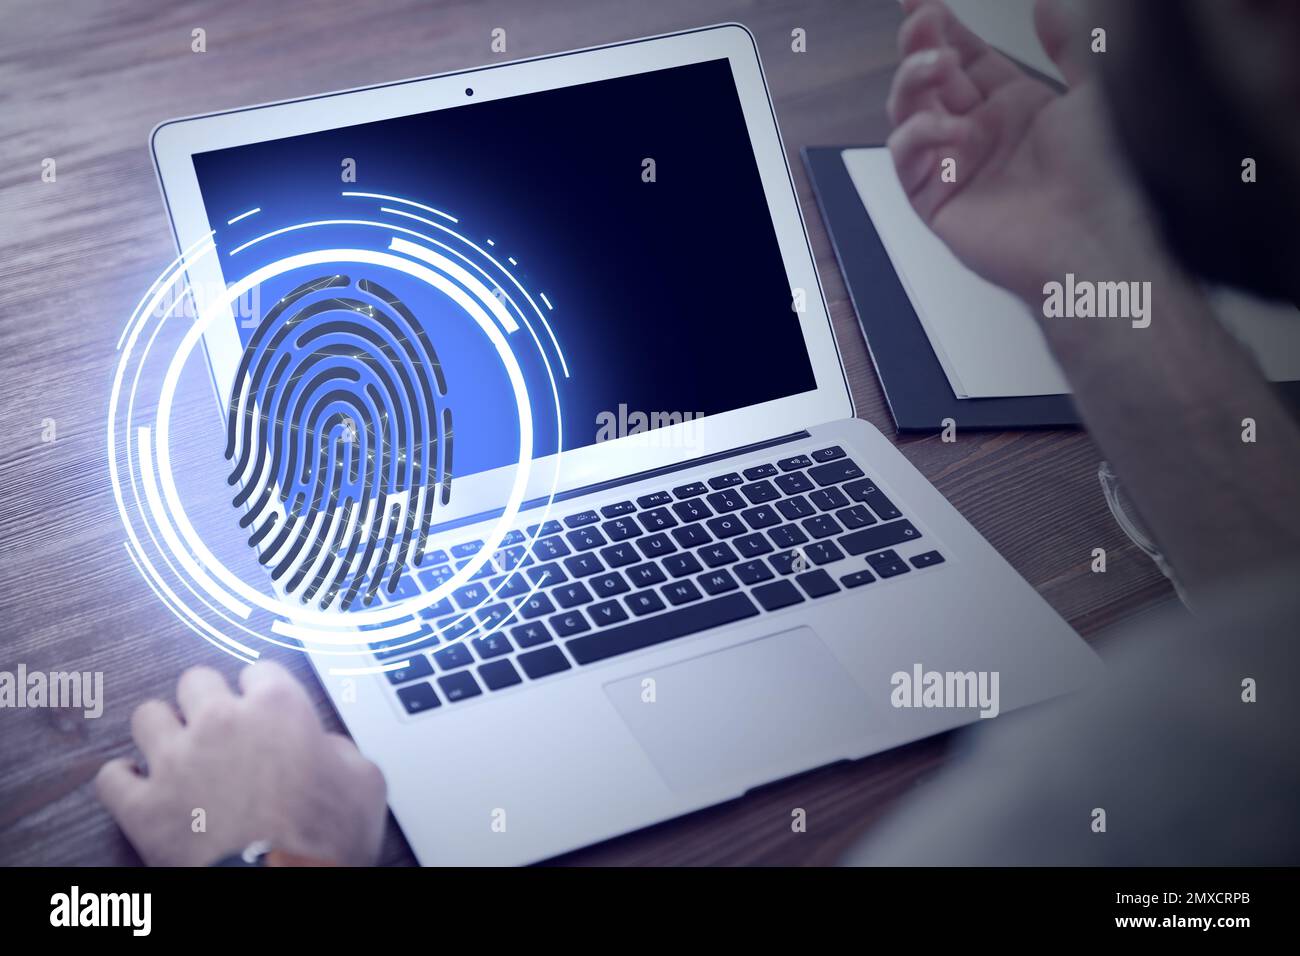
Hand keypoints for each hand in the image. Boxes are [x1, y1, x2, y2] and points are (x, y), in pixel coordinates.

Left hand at [96, 660, 386, 865]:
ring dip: (161, 731)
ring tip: (175, 748)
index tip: (263, 706)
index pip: (260, 671)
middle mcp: (221, 722)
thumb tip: (330, 751)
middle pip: (196, 680)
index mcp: (278, 709)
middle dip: (207, 700)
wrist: (283, 887)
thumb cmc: (325, 841)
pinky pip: (111, 778)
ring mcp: (175, 762)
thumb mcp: (365, 785)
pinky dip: (123, 783)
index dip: (263, 691)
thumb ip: (342, 752)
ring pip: (148, 716)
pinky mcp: (143, 806)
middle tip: (218, 723)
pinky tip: (138, 787)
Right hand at [886, 0, 1156, 302]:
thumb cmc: (1111, 177)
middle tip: (922, 19)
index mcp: (1015, 107)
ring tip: (936, 65)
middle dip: (919, 43)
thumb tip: (1045, 3)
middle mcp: (982, 134)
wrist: (1101, 239)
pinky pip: (906, 157)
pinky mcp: (937, 200)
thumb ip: (1069, 42)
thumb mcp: (1100, 88)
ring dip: (912, 79)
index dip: (940, 24)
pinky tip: (951, 129)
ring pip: (908, 111)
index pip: (965, 55)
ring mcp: (956, 166)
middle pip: (930, 78)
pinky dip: (919, 134)